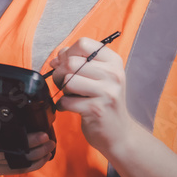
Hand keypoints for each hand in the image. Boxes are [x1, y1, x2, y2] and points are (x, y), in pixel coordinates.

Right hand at [0, 110, 55, 175]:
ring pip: (14, 158)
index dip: (11, 126)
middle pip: (7, 145)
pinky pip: (15, 169)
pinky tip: (42, 158)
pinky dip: (32, 165)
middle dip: (30, 142)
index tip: (29, 125)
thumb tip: (22, 101)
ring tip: (49, 146)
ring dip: (36, 154)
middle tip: (45, 136)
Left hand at [50, 37, 138, 156]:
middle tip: (63, 83)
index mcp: (113, 61)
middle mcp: (113, 74)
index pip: (83, 43)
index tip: (66, 64)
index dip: (68, 52)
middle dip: (59, 73)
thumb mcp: (99, 76)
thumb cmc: (104, 101)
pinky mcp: (97, 110)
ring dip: (62, 89)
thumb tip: (56, 58)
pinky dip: (62, 105)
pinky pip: (67, 101)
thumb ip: (79, 62)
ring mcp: (107, 92)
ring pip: (68, 80)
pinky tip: (70, 107)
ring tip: (69, 95)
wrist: (120, 133)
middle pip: (71, 62)